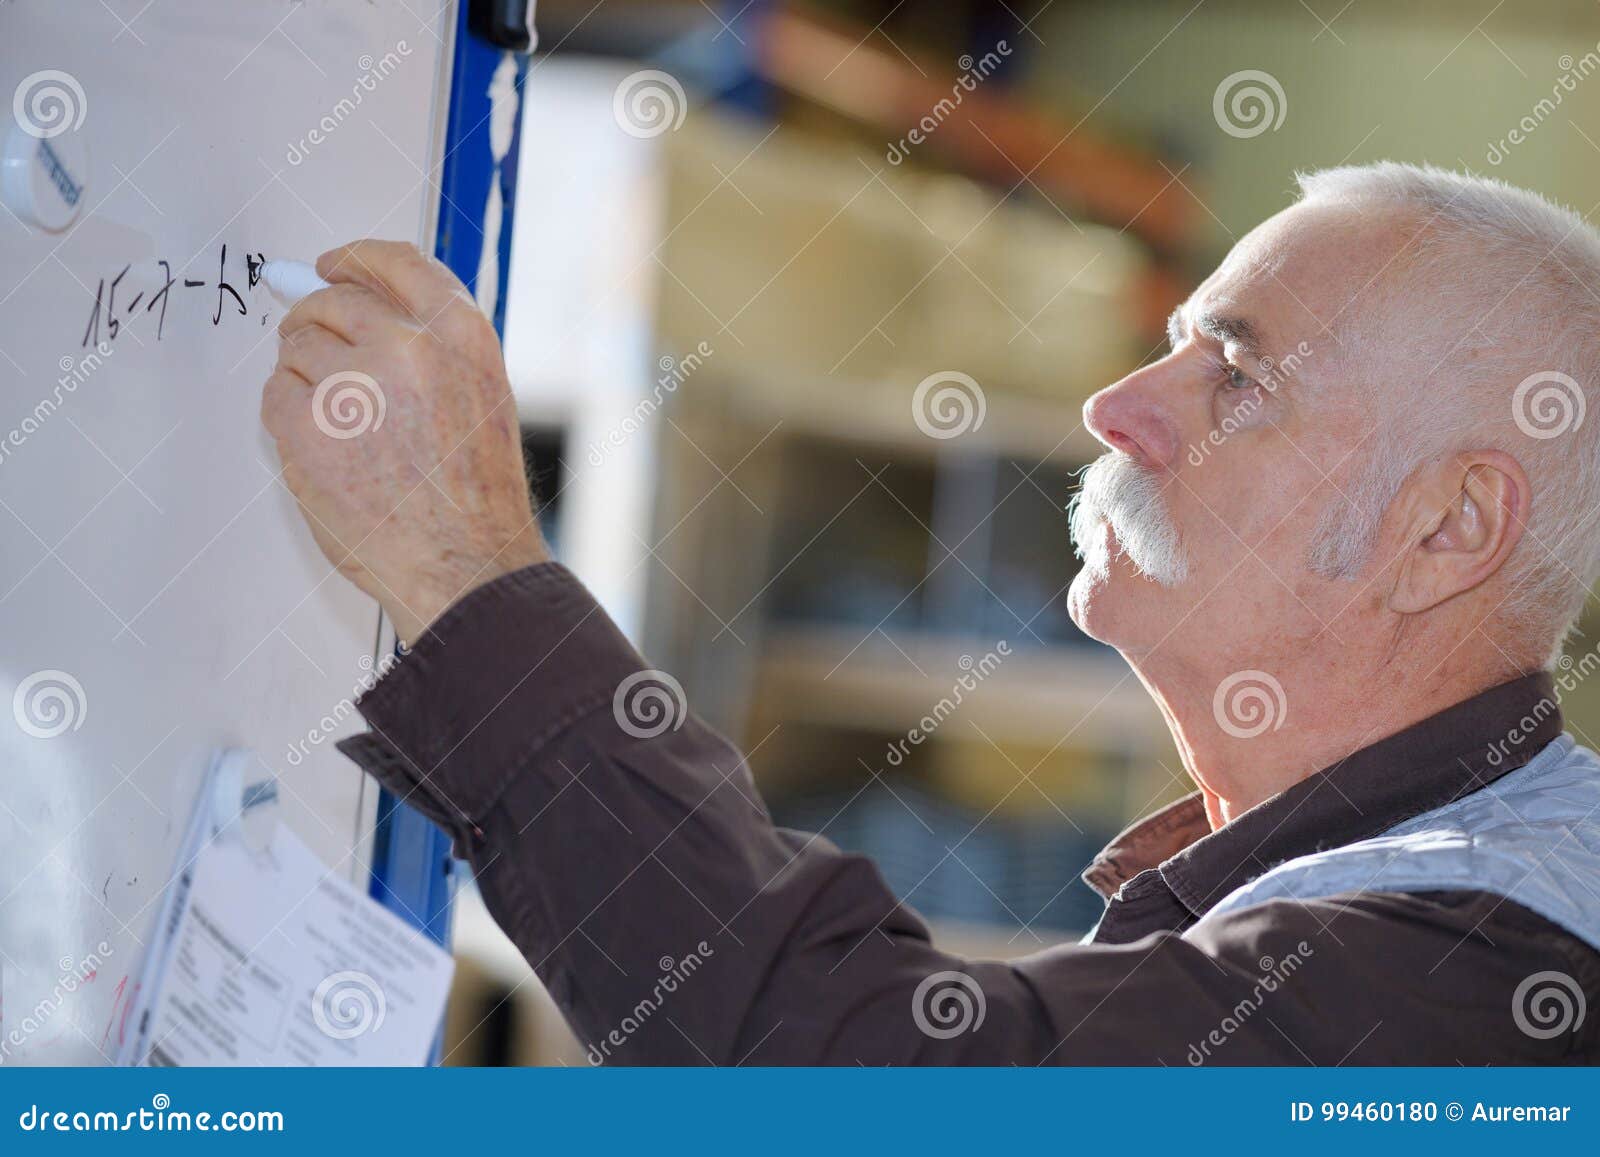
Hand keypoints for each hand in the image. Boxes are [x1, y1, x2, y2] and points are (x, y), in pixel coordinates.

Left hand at [261, 240, 547, 644]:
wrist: (465, 563)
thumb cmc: (474, 495)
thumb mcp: (480, 396)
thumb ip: (428, 344)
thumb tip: (353, 299)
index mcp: (461, 333)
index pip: (394, 263)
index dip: (355, 261)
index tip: (331, 266)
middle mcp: (409, 345)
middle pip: (330, 302)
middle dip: (318, 329)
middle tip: (329, 373)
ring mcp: (354, 383)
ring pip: (296, 348)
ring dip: (307, 382)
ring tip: (346, 434)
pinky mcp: (308, 424)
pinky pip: (274, 396)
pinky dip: (288, 421)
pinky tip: (326, 454)